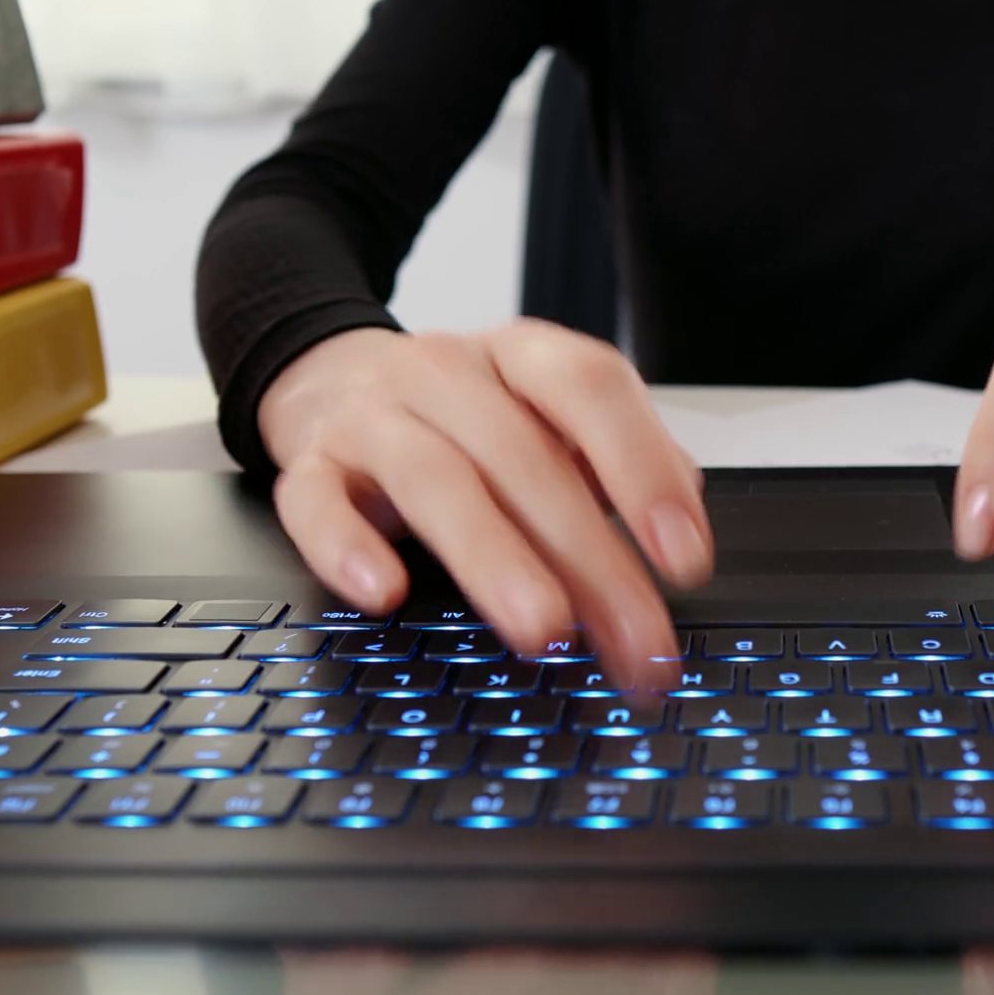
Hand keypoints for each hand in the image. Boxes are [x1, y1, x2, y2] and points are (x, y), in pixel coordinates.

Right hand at [258, 322, 711, 688]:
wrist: (328, 374)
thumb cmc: (463, 414)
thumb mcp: (546, 415)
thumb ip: (618, 459)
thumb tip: (683, 522)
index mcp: (521, 354)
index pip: (590, 390)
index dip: (644, 470)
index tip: (685, 558)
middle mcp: (448, 374)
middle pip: (526, 460)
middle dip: (592, 561)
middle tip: (633, 640)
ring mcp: (372, 417)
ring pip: (435, 481)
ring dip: (495, 560)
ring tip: (543, 630)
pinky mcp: (308, 465)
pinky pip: (316, 503)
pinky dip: (346, 547)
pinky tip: (382, 592)